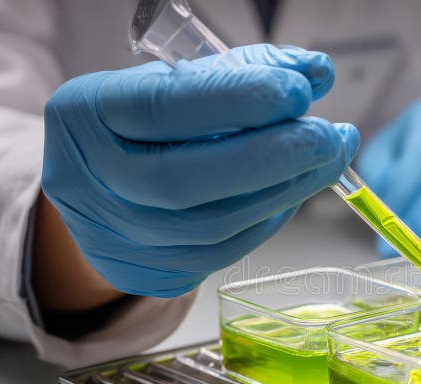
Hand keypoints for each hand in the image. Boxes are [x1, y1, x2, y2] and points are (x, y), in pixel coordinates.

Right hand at [41, 44, 358, 297]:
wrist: (95, 190)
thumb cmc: (141, 126)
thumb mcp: (175, 82)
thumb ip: (243, 72)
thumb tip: (318, 73)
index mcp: (88, 116)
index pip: (165, 107)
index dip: (237, 99)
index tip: (299, 91)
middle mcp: (96, 184)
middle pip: (187, 181)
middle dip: (273, 156)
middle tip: (331, 136)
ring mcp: (122, 238)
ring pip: (217, 225)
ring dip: (287, 189)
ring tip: (329, 157)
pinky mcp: (152, 273)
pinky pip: (228, 249)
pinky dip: (271, 215)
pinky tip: (295, 187)